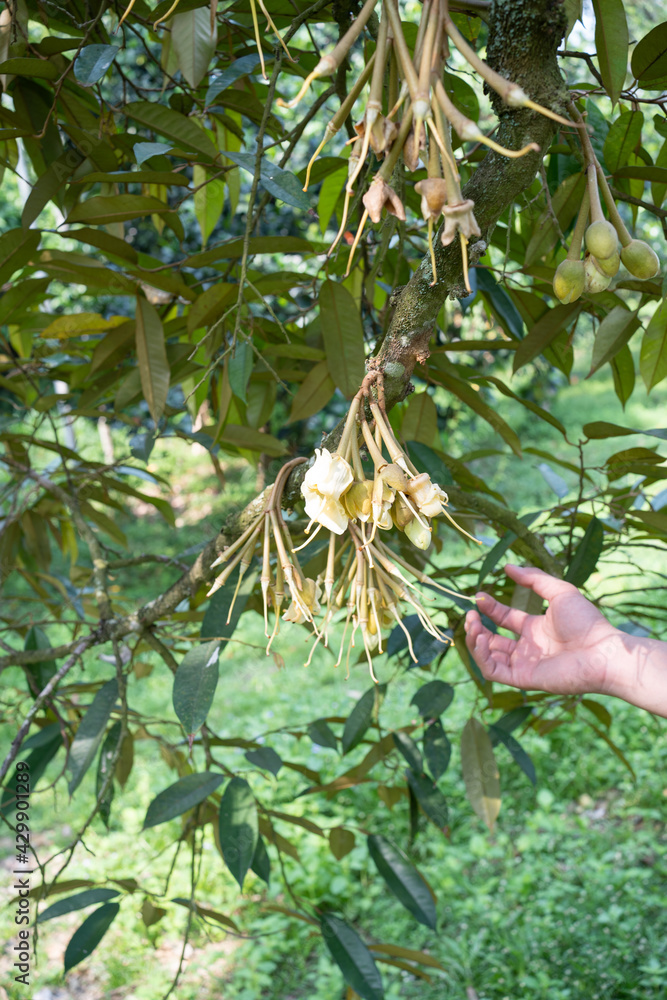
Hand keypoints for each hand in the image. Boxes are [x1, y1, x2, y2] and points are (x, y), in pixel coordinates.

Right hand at [464, 564, 616, 695]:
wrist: (602, 651)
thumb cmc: (586, 622)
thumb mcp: (559, 591)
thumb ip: (533, 578)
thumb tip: (507, 566)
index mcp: (536, 629)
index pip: (504, 619)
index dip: (489, 608)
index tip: (478, 596)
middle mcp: (528, 648)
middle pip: (492, 640)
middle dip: (476, 626)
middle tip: (470, 614)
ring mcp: (524, 665)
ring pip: (488, 656)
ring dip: (475, 640)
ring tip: (472, 624)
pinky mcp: (523, 679)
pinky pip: (493, 671)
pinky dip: (481, 656)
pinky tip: (480, 638)